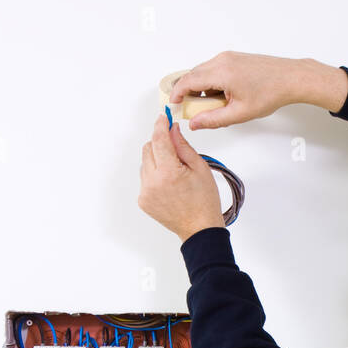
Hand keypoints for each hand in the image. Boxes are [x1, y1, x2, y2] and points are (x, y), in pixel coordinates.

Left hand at [137, 114, 225, 241]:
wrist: (199, 229)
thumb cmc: (204, 202)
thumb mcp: (200, 168)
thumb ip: (183, 146)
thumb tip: (172, 130)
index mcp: (168, 173)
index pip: (159, 139)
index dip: (160, 125)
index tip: (163, 117)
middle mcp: (152, 182)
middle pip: (148, 149)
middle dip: (159, 143)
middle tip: (174, 148)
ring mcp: (145, 193)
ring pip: (145, 163)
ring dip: (157, 160)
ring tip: (174, 172)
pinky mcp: (143, 201)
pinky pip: (145, 178)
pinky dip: (154, 175)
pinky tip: (169, 184)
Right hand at [169, 51, 302, 129]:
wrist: (290, 78)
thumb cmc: (270, 93)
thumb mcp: (239, 113)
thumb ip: (213, 120)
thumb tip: (194, 123)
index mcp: (221, 72)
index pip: (188, 81)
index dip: (177, 93)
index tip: (173, 104)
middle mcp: (222, 60)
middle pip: (193, 75)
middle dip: (188, 92)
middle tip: (191, 109)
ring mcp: (228, 57)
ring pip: (204, 72)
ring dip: (201, 88)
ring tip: (212, 106)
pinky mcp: (234, 57)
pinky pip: (214, 69)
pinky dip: (211, 82)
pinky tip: (222, 96)